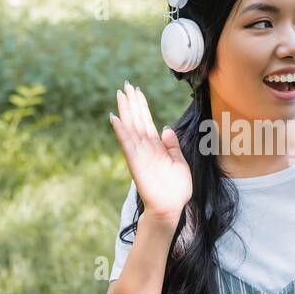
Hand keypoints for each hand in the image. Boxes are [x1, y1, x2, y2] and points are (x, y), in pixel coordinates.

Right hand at [108, 81, 191, 221]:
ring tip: (120, 94)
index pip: (147, 121)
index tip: (137, 91)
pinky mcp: (135, 162)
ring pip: (131, 127)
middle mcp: (145, 147)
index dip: (142, 106)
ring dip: (125, 110)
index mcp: (156, 147)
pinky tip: (114, 118)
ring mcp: (139, 154)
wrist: (170, 208)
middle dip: (131, 102)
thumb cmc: (175, 189)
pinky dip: (121, 131)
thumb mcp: (179, 163)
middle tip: (125, 84)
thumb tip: (167, 129)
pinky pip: (127, 144)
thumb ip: (172, 146)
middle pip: (137, 120)